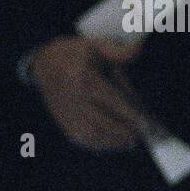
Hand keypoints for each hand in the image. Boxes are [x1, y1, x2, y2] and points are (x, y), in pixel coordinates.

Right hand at [30, 36, 144, 150]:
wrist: (43, 64)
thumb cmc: (73, 54)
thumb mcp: (95, 45)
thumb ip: (118, 51)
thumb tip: (139, 49)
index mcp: (82, 77)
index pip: (110, 100)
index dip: (130, 114)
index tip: (146, 123)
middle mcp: (72, 98)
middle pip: (102, 121)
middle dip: (124, 131)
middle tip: (142, 135)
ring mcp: (66, 112)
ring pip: (92, 134)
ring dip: (113, 142)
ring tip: (130, 142)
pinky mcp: (63, 122)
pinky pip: (82, 139)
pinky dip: (100, 145)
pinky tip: (113, 143)